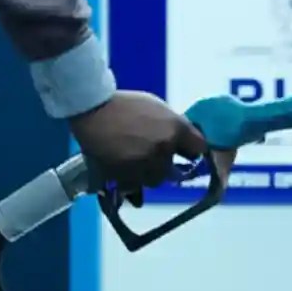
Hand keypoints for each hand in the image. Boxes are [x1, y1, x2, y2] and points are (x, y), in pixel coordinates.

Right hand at [68, 90, 206, 188]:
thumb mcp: (156, 107)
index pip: (199, 149)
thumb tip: (183, 141)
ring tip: (134, 163)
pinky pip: (136, 186)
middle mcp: (164, 148)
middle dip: (166, 165)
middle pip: (175, 170)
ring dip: (148, 174)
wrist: (92, 110)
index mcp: (176, 128)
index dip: (191, 151)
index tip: (185, 152)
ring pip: (155, 180)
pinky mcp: (127, 176)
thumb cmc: (125, 104)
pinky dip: (132, 180)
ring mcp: (145, 164)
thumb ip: (173, 125)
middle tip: (152, 156)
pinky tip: (124, 168)